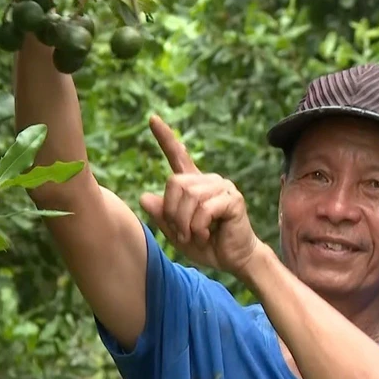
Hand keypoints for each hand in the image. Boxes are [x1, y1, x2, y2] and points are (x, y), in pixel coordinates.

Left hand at [139, 115, 262, 275]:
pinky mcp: (233, 199)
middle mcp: (208, 180)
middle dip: (172, 214)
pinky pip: (204, 209)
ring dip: (185, 224)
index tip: (152, 118)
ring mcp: (222, 187)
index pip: (178, 155)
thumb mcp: (177, 234)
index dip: (165, 137)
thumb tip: (144, 197)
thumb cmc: (207, 245)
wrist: (235, 259)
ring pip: (189, 197)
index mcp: (194, 185)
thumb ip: (162, 216)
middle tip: (181, 233)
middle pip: (174, 184)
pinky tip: (206, 235)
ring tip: (194, 236)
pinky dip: (199, 227)